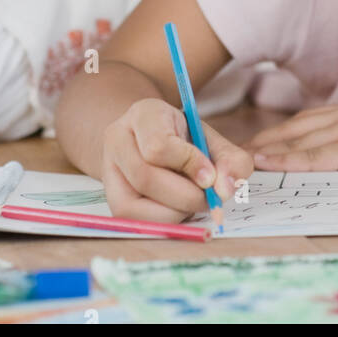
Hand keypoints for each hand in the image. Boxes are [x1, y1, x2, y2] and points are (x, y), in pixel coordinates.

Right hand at [101, 97, 253, 221]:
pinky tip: (178, 208)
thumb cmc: (184, 139)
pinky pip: (137, 222)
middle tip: (210, 198)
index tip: (211, 176)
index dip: (189, 164)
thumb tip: (226, 190)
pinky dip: (166, 222)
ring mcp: (108, 171)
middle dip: (186, 195)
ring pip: (137, 206)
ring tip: (193, 200)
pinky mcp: (112, 201)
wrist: (152, 142)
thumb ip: (229, 160)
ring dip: (176, 211)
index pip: (158, 146)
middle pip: (145, 178)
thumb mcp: (209, 138)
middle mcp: (117, 139)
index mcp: (143, 114)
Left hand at [244, 97, 337, 171]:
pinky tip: (267, 163)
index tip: (256, 143)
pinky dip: (286, 159)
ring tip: (238, 159)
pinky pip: (313, 155)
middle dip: (262, 140)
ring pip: (295, 139)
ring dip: (264, 149)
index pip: (305, 122)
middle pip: (291, 128)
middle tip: (233, 152)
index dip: (278, 133)